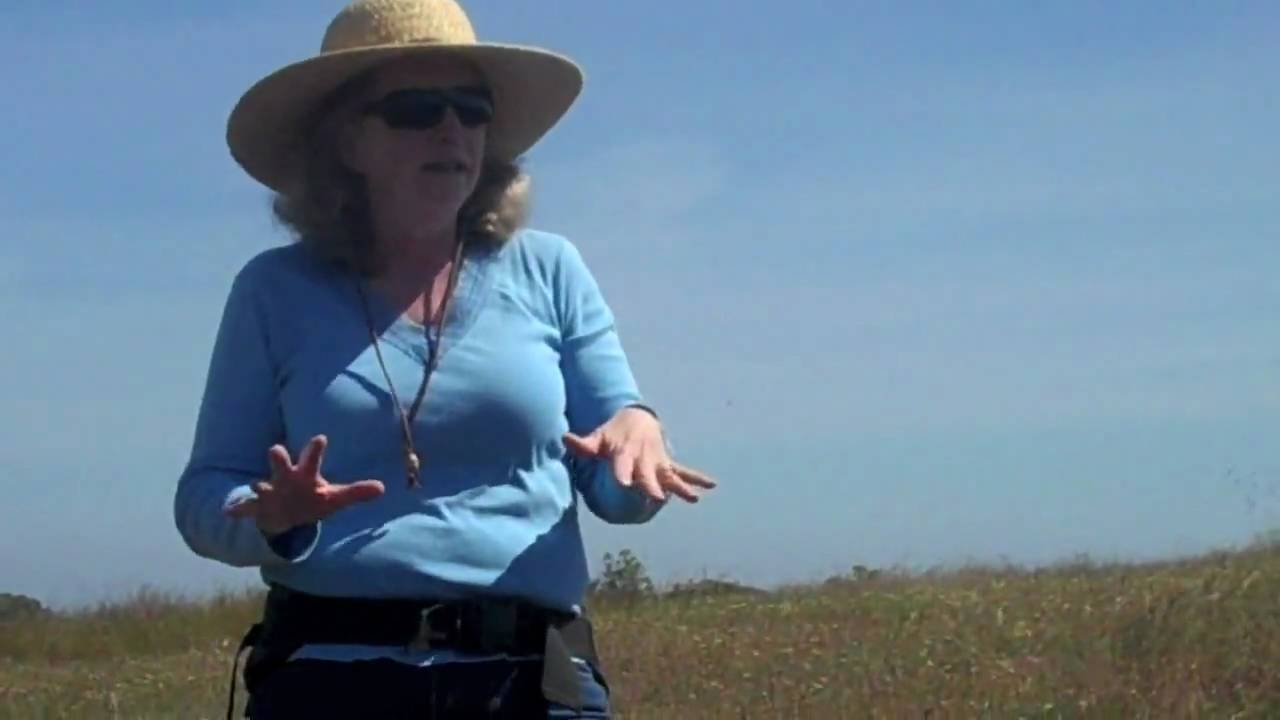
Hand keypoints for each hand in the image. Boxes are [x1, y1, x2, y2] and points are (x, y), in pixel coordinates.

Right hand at [224, 435, 384, 534]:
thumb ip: (356, 492)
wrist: (286, 513)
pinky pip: (246, 508)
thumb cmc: (312, 499)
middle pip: (281, 463)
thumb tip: (383, 488)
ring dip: (259, 484)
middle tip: (275, 449)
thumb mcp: (335, 498)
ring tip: (257, 484)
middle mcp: (286, 478)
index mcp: (305, 474)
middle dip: (279, 457)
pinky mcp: (259, 507)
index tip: (320, 437)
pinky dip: (238, 509)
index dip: (316, 448)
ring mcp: (271, 491)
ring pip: (262, 483)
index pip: (312, 458)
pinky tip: (228, 510)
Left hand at [564, 407, 716, 502]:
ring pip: (670, 475)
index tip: (624, 483)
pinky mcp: (668, 463)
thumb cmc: (613, 432)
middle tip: (657, 498)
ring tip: (694, 498)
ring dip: (681, 486)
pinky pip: (684, 471)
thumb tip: (564, 439)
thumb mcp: (598, 436)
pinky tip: (712, 484)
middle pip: (648, 473)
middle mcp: (644, 457)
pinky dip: (697, 478)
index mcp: (625, 451)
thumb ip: (583, 444)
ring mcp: (658, 461)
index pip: (623, 464)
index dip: (623, 473)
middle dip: (652, 485)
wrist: (638, 417)